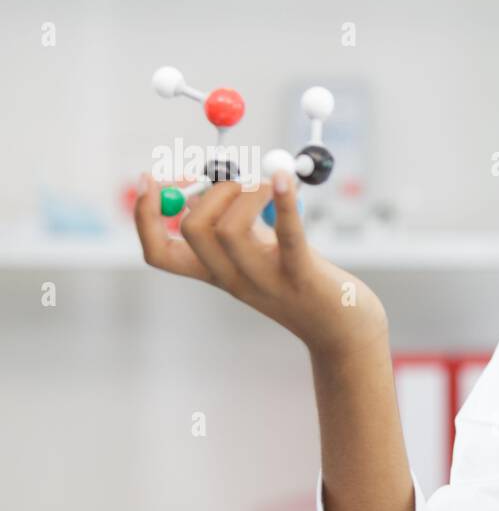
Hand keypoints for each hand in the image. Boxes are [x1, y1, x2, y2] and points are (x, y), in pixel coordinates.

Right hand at [134, 171, 388, 359]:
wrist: (342, 332)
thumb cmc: (301, 285)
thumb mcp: (259, 255)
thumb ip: (236, 226)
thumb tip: (210, 185)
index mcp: (217, 274)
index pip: (158, 253)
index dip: (144, 215)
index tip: (149, 179)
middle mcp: (234, 279)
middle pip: (194, 231)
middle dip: (208, 189)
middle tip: (238, 180)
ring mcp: (267, 280)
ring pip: (229, 232)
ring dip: (245, 192)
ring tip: (269, 184)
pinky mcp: (303, 276)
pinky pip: (289, 236)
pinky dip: (284, 203)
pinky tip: (283, 178)